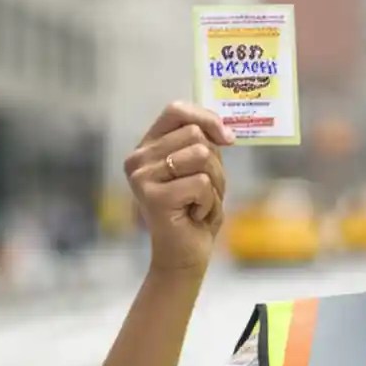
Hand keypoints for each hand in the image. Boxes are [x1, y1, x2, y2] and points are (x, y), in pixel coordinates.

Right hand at [124, 102, 235, 274]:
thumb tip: (224, 132)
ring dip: (215, 185)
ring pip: (202, 156)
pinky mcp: (154, 197)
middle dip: (216, 165)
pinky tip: (195, 216)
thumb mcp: (202, 170)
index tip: (228, 139)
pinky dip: (209, 203)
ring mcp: (142, 177)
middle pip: (196, 135)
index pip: (176, 110)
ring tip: (199, 203)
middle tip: (205, 191)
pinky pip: (202, 184)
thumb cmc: (196, 210)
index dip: (207, 118)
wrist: (185, 255)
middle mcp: (138, 159)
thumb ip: (205, 144)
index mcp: (148, 146)